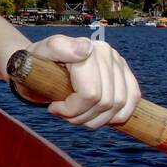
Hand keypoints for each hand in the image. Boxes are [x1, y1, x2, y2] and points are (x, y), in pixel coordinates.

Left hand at [18, 34, 140, 128]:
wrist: (40, 67)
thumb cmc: (35, 64)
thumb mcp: (37, 55)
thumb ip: (57, 47)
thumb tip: (85, 49)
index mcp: (88, 49)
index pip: (90, 94)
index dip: (72, 110)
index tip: (54, 108)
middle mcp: (107, 54)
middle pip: (105, 103)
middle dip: (81, 117)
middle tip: (64, 113)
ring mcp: (118, 64)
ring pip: (118, 107)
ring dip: (95, 119)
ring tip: (76, 114)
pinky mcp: (125, 75)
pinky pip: (131, 101)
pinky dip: (115, 116)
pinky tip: (96, 115)